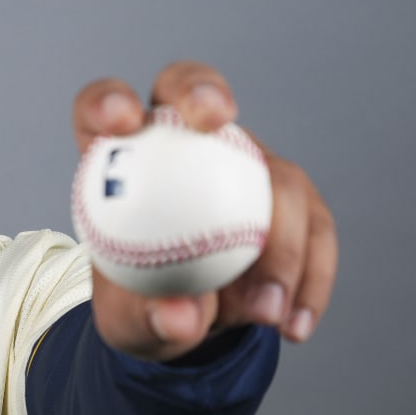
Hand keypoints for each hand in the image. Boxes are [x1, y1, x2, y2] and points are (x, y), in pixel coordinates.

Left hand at [73, 61, 337, 361]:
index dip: (109, 102)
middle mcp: (181, 141)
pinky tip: (294, 324)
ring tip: (262, 313)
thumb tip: (181, 320)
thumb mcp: (131, 325)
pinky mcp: (290, 195)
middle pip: (187, 90)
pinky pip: (313, 227)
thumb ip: (146, 318)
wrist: (189, 319)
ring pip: (274, 172)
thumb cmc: (143, 307)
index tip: (123, 122)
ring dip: (279, 243)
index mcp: (119, 158)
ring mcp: (241, 160)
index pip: (102, 108)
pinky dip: (308, 276)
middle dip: (203, 91)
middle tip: (216, 120)